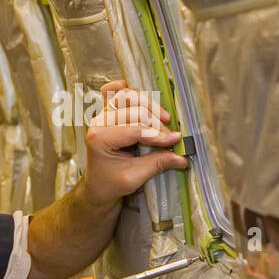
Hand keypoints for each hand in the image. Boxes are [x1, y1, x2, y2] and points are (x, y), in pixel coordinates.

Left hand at [82, 80, 187, 206]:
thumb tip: (181, 156)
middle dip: (156, 123)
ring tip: (164, 118)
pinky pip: (114, 92)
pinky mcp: (107, 112)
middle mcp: (98, 122)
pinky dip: (130, 93)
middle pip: (133, 110)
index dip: (157, 134)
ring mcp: (102, 115)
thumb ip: (157, 163)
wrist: (98, 186)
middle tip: (171, 136)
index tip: (175, 141)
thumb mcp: (134, 178)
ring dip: (148, 104)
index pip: (134, 129)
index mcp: (100, 138)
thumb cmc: (111, 183)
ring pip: (127, 96)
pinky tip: (143, 99)